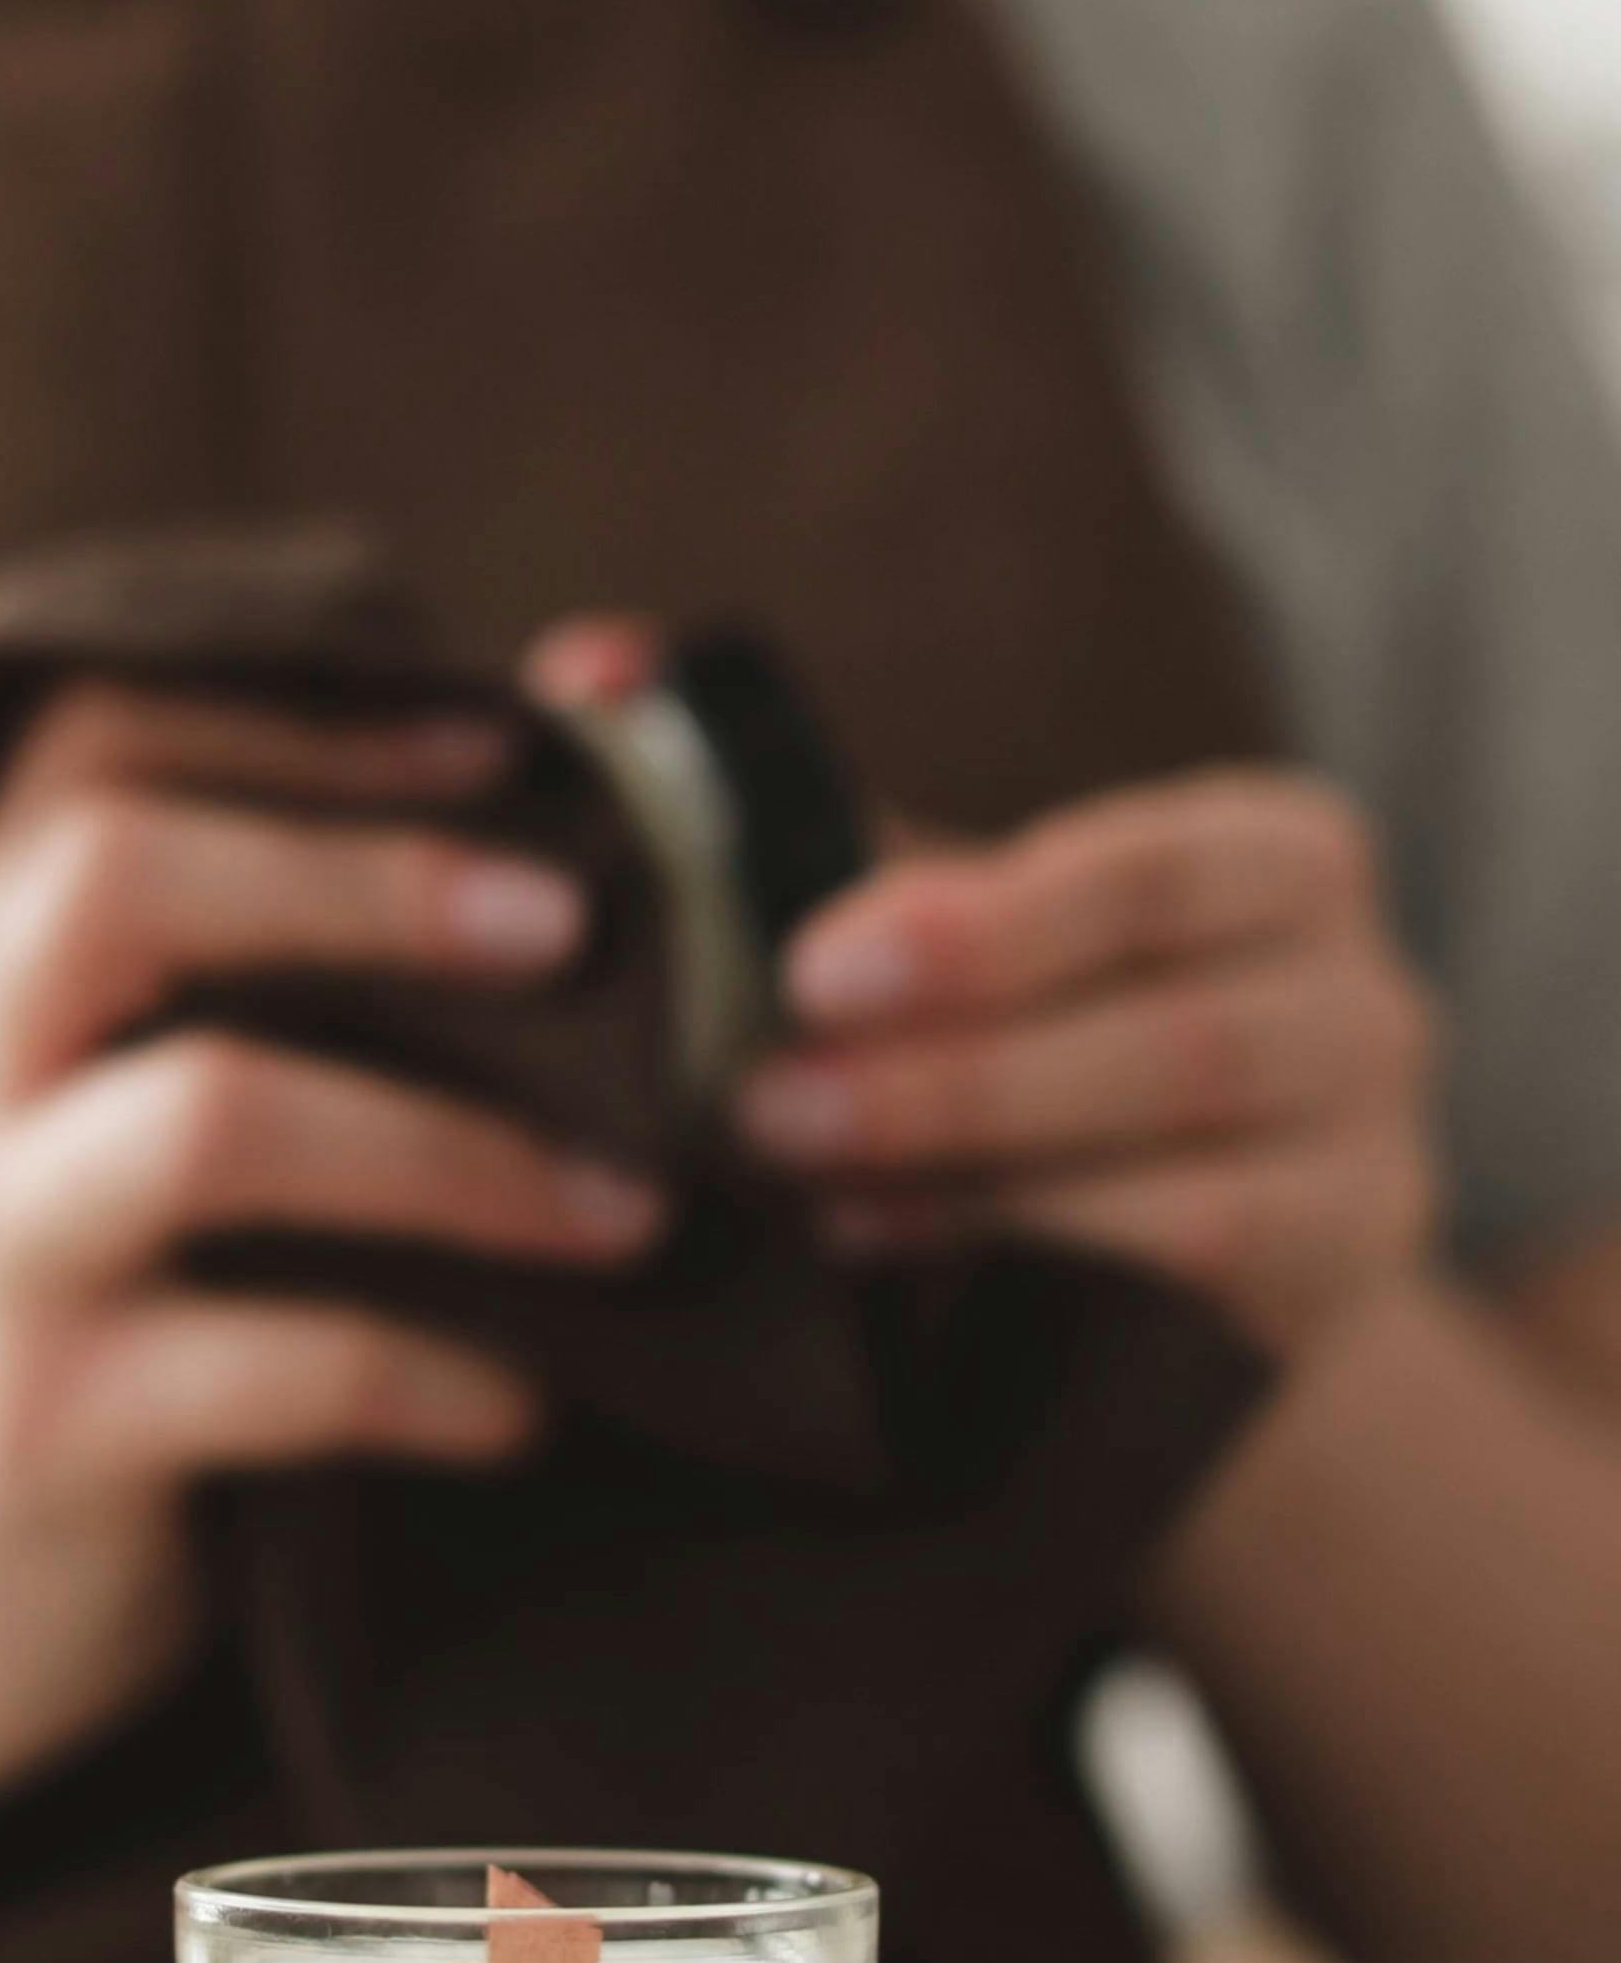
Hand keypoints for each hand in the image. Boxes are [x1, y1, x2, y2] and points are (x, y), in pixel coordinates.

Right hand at [0, 679, 660, 1816]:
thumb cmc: (118, 1289)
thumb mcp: (140, 1095)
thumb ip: (288, 961)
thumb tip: (580, 813)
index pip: (105, 738)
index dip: (308, 721)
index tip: (512, 744)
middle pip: (123, 878)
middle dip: (367, 881)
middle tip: (570, 925)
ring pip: (210, 1118)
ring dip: (454, 1152)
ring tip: (622, 1207)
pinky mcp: (48, 1427)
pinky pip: (272, 1370)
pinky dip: (433, 1372)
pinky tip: (525, 1402)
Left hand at [736, 769, 1438, 1355]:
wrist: (1177, 1269)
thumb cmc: (1043, 1042)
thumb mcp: (957, 924)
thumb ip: (804, 815)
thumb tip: (590, 674)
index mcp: (1280, 858)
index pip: (1153, 872)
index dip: (987, 925)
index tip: (810, 962)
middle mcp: (1364, 999)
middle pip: (1177, 1031)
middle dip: (954, 1070)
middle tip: (760, 1098)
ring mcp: (1372, 1160)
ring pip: (1184, 1169)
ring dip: (973, 1169)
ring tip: (801, 1178)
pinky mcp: (1332, 1288)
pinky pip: (1188, 1272)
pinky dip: (1026, 1256)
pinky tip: (881, 1249)